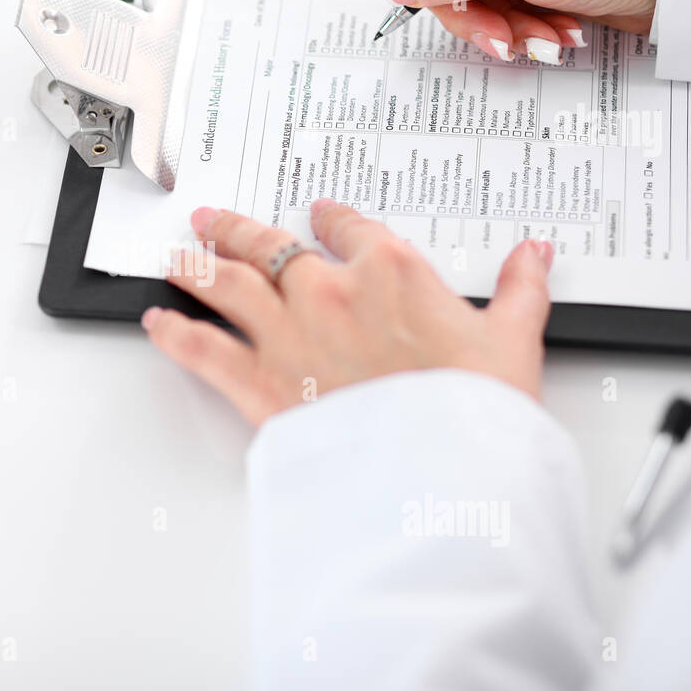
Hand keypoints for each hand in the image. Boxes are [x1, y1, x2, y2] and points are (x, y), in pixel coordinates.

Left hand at [143, 200, 553, 425]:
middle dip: (236, 230)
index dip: (328, 218)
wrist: (442, 473)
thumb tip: (533, 254)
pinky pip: (202, 350)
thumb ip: (520, 290)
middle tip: (213, 221)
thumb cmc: (475, 409)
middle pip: (268, 247)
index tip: (319, 216)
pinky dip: (174, 335)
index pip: (347, 228)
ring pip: (225, 284)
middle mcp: (327, 292)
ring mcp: (287, 334)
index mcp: (388, 271)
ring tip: (175, 257)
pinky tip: (157, 323)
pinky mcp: (258, 383)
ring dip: (195, 266)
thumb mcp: (513, 341)